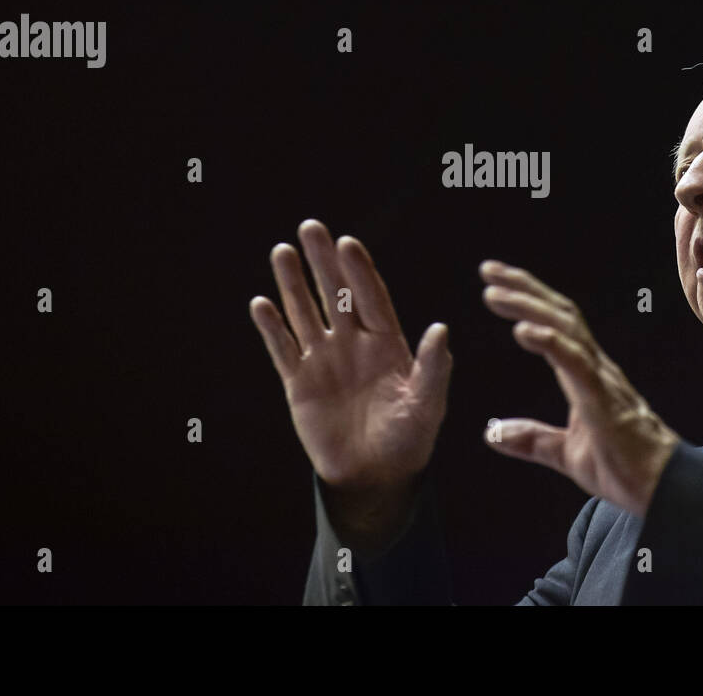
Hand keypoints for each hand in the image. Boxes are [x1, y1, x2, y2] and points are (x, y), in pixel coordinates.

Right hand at [250, 219, 451, 503]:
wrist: (375, 477)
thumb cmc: (409, 439)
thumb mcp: (427, 404)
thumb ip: (433, 368)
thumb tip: (441, 329)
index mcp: (386, 343)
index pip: (369, 297)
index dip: (358, 270)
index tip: (347, 243)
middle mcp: (353, 344)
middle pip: (335, 294)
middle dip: (323, 262)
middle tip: (311, 226)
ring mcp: (324, 361)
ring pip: (305, 313)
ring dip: (293, 284)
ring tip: (282, 250)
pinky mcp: (299, 383)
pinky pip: (283, 349)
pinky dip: (272, 328)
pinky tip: (260, 303)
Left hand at [480, 260, 679, 516]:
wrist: (662, 490)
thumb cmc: (624, 468)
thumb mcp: (565, 453)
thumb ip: (530, 439)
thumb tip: (492, 432)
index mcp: (584, 375)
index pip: (554, 325)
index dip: (526, 300)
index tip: (494, 283)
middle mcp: (594, 367)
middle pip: (558, 314)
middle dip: (523, 288)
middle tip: (488, 269)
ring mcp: (601, 379)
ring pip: (564, 329)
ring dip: (527, 306)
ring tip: (494, 292)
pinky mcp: (603, 399)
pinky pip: (575, 362)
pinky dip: (549, 342)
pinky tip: (523, 330)